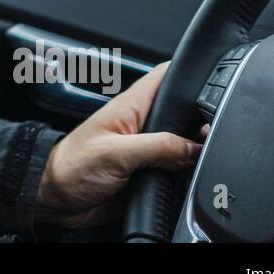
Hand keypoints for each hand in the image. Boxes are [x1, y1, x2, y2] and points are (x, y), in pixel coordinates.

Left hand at [34, 61, 208, 229]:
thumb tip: (194, 147)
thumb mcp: (115, 153)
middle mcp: (143, 126)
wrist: (55, 200)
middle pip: (184, 113)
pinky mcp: (149, 173)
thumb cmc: (70, 167)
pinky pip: (178, 170)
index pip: (166, 76)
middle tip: (216, 137)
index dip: (192, 74)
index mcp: (132, 107)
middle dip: (203, 121)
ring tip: (207, 158)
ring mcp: (147, 150)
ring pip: (185, 144)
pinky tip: (195, 177)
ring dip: (196, 151)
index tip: (218, 83)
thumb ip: (157, 147)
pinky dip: (188, 173)